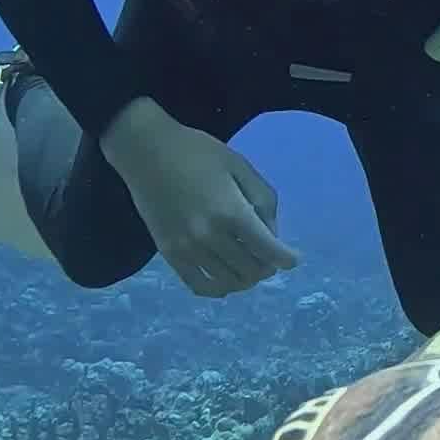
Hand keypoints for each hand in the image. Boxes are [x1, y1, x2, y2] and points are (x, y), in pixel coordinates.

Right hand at [101, 98, 298, 298]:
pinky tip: (225, 279)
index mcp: (232, 211)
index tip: (293, 260)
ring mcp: (188, 248)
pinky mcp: (169, 253)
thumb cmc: (197, 152)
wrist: (146, 151)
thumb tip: (272, 234)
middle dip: (266, 267)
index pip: (268, 250)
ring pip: (228, 282)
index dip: (286, 259)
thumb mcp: (240, 166)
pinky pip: (198, 285)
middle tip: (268, 257)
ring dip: (245, 278)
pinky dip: (218, 288)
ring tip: (248, 265)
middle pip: (251, 270)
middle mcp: (211, 236)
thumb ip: (262, 200)